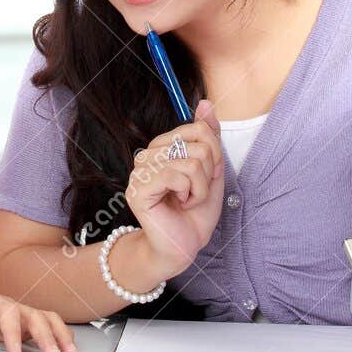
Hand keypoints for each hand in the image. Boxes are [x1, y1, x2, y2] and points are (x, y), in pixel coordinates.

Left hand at [0, 280, 77, 351]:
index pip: (5, 311)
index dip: (12, 331)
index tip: (15, 351)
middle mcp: (4, 303)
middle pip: (32, 314)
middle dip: (45, 334)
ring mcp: (14, 312)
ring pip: (43, 317)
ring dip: (58, 334)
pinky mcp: (18, 323)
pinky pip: (42, 325)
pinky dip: (56, 335)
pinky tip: (66, 348)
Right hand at [124, 99, 224, 279]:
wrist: (182, 247)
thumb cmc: (194, 213)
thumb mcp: (211, 171)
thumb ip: (209, 137)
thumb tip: (206, 104)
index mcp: (162, 148)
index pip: (198, 129)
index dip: (213, 154)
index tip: (204, 176)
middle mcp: (147, 155)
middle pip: (197, 143)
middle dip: (208, 172)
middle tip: (195, 192)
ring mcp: (140, 172)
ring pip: (191, 161)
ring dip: (200, 187)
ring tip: (187, 200)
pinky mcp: (138, 189)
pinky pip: (176, 176)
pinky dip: (189, 193)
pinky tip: (179, 204)